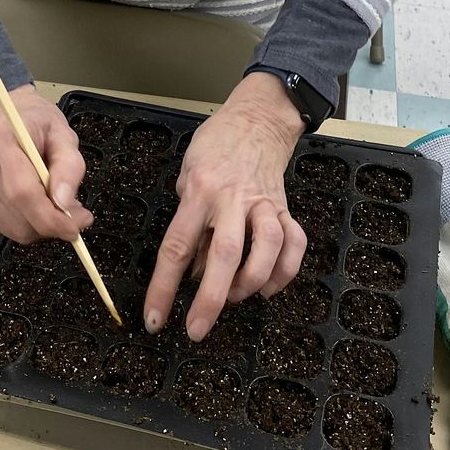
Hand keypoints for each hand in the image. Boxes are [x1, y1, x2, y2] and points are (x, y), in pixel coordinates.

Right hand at [0, 84, 92, 243]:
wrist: (7, 113)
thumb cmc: (36, 121)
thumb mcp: (63, 134)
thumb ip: (69, 168)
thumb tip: (63, 203)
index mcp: (2, 139)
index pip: (22, 192)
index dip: (49, 218)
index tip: (74, 227)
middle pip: (18, 214)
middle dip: (51, 224)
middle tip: (73, 215)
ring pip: (13, 227)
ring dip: (40, 226)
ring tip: (53, 204)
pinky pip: (4, 227)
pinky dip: (26, 225)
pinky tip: (34, 205)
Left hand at [143, 73, 305, 341]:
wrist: (256, 119)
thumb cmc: (214, 148)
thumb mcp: (187, 177)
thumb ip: (191, 223)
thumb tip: (191, 272)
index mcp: (198, 191)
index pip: (175, 246)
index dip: (164, 287)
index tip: (156, 318)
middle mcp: (231, 198)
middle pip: (224, 253)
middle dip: (211, 299)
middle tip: (197, 330)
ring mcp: (263, 203)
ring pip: (266, 248)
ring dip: (251, 282)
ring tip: (235, 297)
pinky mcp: (286, 207)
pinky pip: (294, 243)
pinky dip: (284, 271)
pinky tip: (269, 286)